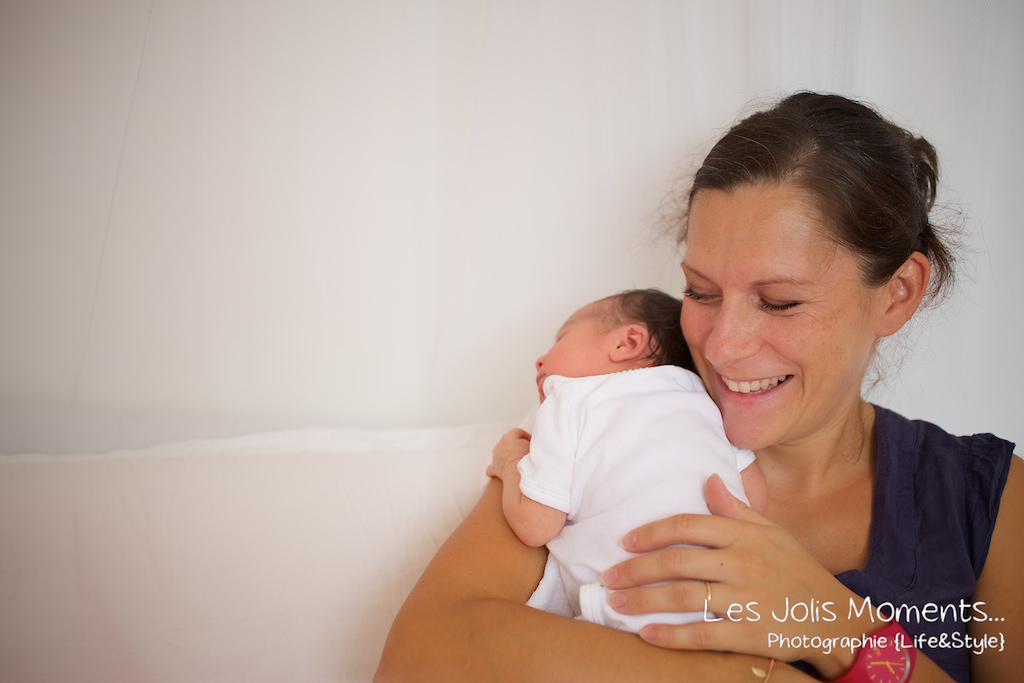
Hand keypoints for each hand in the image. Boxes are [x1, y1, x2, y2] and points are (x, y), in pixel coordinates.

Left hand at [485, 428, 531, 479]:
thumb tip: (525, 443)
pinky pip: (492, 467)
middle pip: (507, 441)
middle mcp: (499, 444)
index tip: (530, 441)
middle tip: (524, 449)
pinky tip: (497, 471)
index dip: (525, 435)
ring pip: (500, 452)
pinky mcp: (494, 467)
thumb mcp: (530, 445)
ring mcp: (495, 456)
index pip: (517, 432)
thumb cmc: (525, 458)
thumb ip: (526, 441)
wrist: (517, 472)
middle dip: (515, 444)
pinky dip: (495, 467)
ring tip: (516, 460)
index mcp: (508, 437)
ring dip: (507, 454)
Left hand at [600, 475, 880, 677]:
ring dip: (643, 601)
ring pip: (683, 597)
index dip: (651, 533)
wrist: (839, 621)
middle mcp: (744, 563)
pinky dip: (671, 636)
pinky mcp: (751, 634)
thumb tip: (708, 480)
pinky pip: (702, 634)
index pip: (688, 525)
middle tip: (608, 577)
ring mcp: (747, 599)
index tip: (626, 542)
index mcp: (746, 535)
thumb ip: (736, 509)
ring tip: (616, 604)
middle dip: (635, 570)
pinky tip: (647, 636)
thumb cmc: (800, 572)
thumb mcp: (774, 533)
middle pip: (676, 562)